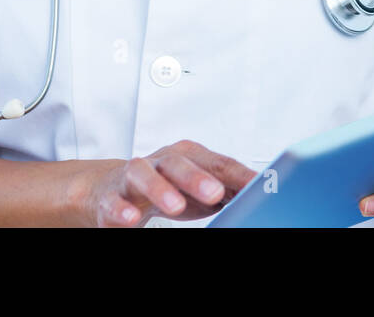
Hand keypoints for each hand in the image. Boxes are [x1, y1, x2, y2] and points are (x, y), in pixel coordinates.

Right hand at [81, 139, 256, 226]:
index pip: (218, 163)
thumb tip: (262, 193)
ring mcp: (134, 176)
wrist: (111, 190)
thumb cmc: (167, 187)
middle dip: (198, 177)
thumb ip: (229, 188)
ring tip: (175, 206)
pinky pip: (114, 201)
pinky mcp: (111, 196)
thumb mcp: (200, 186)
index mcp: (190, 156)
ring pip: (144, 175)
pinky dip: (121, 209)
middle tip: (215, 193)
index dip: (238, 175)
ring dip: (160, 190)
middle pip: (180, 163)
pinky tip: (131, 218)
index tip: (258, 185)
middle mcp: (162, 161)